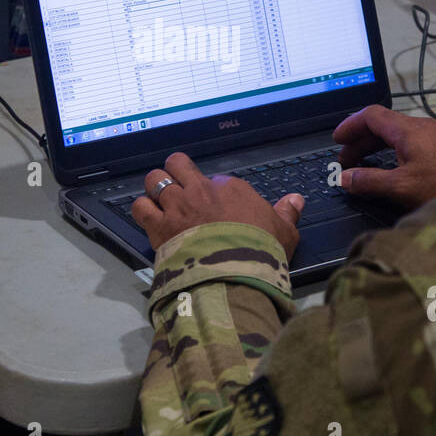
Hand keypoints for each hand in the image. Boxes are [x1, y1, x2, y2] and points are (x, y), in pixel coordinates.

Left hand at [131, 152, 303, 256]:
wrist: (235, 271)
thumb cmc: (261, 251)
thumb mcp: (284, 231)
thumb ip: (287, 213)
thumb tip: (296, 200)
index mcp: (230, 188)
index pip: (215, 179)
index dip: (213, 191)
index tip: (215, 206)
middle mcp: (200, 190)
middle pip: (178, 165)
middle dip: (175, 172)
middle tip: (178, 186)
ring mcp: (177, 206)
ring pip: (154, 180)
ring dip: (155, 188)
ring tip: (159, 199)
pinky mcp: (159, 226)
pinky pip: (140, 206)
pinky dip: (142, 210)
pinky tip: (148, 217)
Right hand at [332, 104, 435, 207]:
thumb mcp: (402, 186)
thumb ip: (369, 181)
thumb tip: (344, 178)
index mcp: (407, 129)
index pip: (370, 116)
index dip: (350, 125)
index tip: (337, 140)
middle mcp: (421, 127)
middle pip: (382, 125)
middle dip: (360, 141)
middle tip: (347, 161)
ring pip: (398, 135)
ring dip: (378, 148)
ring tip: (367, 167)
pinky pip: (412, 143)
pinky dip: (395, 153)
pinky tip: (396, 170)